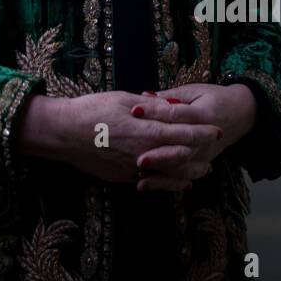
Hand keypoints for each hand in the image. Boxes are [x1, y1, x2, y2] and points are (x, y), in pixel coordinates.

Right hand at [41, 90, 222, 185]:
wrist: (63, 134)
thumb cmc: (91, 110)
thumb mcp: (122, 98)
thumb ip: (151, 106)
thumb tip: (173, 106)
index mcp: (145, 131)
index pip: (183, 134)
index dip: (202, 132)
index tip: (217, 130)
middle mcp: (144, 154)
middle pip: (183, 160)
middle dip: (201, 155)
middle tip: (213, 150)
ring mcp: (133, 169)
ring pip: (170, 176)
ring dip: (189, 172)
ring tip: (201, 168)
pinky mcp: (123, 178)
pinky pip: (153, 182)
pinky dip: (168, 181)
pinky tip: (175, 180)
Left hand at [130, 83, 257, 191]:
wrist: (241, 113)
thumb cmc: (214, 98)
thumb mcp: (194, 91)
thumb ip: (170, 96)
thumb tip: (144, 96)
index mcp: (203, 114)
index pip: (176, 114)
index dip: (154, 112)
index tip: (134, 110)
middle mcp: (206, 138)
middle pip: (181, 148)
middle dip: (158, 153)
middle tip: (137, 156)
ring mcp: (206, 154)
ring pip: (183, 167)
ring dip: (161, 171)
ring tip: (139, 170)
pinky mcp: (203, 164)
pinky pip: (185, 177)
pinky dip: (166, 183)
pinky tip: (146, 184)